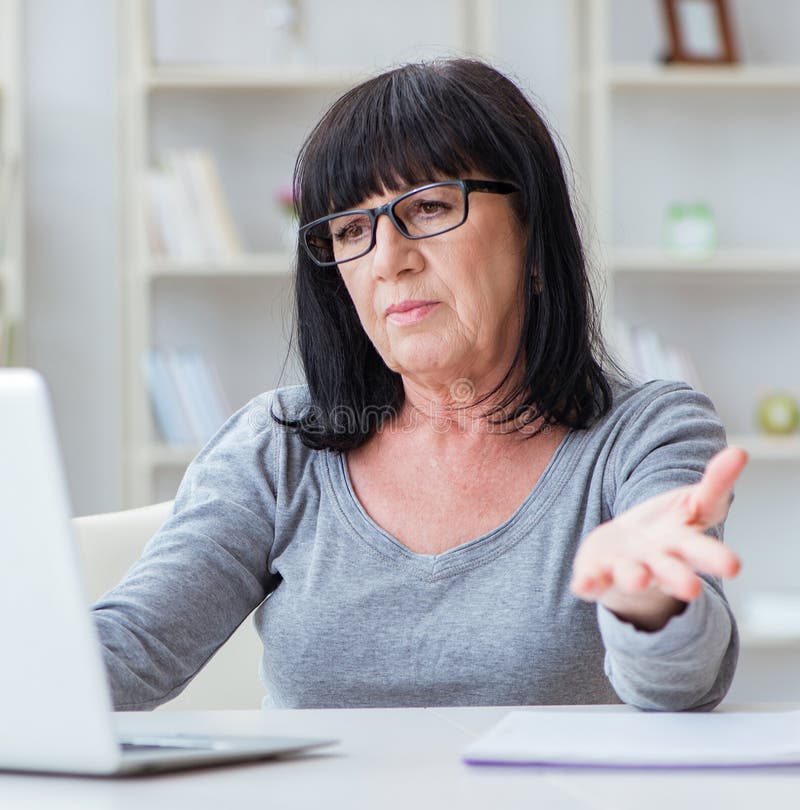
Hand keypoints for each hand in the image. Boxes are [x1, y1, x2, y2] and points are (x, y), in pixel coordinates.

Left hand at [570, 447, 746, 630]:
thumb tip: (740, 451)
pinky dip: (588, 584)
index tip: (733, 566)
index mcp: (683, 546)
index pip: (703, 551)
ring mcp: (628, 569)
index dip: (716, 558)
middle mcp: (657, 563)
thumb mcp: (695, 504)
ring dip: (634, 577)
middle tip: (691, 590)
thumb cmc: (668, 529)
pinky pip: (593, 581)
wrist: (628, 554)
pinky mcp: (599, 573)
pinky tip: (581, 585)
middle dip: (679, 578)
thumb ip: (716, 482)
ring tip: (637, 579)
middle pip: (671, 571)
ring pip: (632, 575)